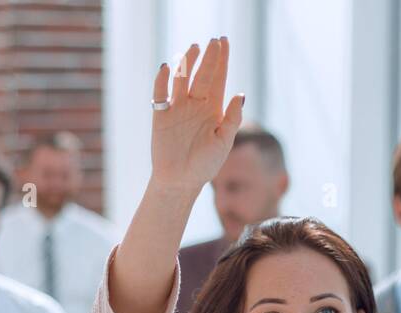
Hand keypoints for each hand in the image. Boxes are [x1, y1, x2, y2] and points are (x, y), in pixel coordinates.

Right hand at [150, 37, 244, 193]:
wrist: (180, 182)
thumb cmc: (205, 165)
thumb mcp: (224, 142)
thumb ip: (232, 119)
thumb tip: (240, 95)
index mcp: (213, 108)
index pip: (219, 78)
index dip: (221, 60)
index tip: (224, 41)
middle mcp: (195, 104)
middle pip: (202, 74)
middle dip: (208, 57)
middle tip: (213, 41)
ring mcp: (177, 109)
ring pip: (182, 79)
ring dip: (187, 63)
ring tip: (193, 49)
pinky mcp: (161, 117)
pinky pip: (160, 95)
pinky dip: (162, 81)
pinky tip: (167, 68)